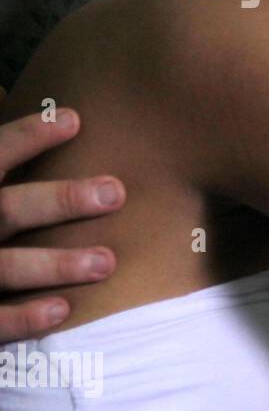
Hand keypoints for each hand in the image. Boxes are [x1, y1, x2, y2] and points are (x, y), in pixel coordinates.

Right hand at [0, 90, 124, 338]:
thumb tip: (5, 92)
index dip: (25, 137)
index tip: (75, 119)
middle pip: (6, 210)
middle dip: (59, 200)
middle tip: (116, 191)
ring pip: (4, 267)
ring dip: (54, 264)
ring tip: (107, 262)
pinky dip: (23, 318)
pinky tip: (64, 310)